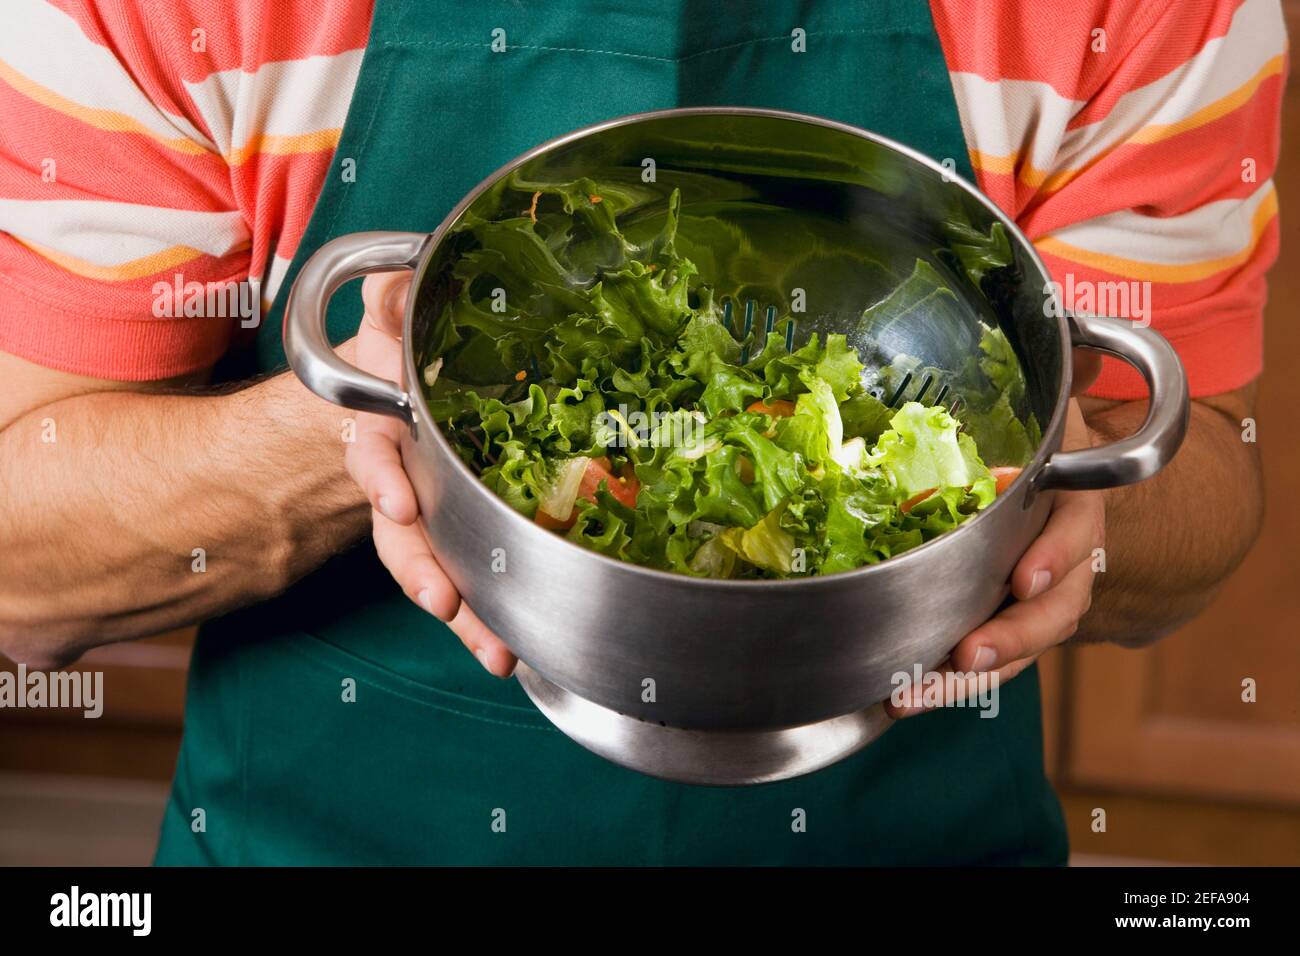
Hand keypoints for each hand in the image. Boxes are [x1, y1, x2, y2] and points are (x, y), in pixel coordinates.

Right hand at [343, 271, 517, 676]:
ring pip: (438, 570)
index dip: (384, 480)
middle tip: (442, 598)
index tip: (398, 504)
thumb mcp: (396, 322)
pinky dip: (485, 617)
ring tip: (493, 650)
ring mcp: (432, 517)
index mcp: (385, 429)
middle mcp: (403, 481)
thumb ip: (393, 301)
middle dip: (421, 569)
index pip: (375, 455)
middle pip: (403, 535)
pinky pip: (471, 580)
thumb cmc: (407, 359)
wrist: (403, 393)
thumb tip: (397, 278)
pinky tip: (511, 648)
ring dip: (463, 611)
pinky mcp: (462, 538)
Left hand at [885, 350, 1105, 717]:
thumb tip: (1057, 323)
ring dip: (967, 679)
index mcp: (1076, 505)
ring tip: (915, 694)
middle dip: (1010, 638)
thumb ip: (1055, 373)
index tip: (1026, 576)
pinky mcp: (1001, 622)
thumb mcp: (1052, 402)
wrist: (1076, 488)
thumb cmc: (1048, 438)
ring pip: (1016, 650)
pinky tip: (902, 694)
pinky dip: (946, 683)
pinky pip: (983, 663)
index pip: (1078, 536)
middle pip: (1051, 612)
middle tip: (965, 656)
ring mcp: (1033, 600)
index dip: (1056, 557)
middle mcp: (1064, 561)